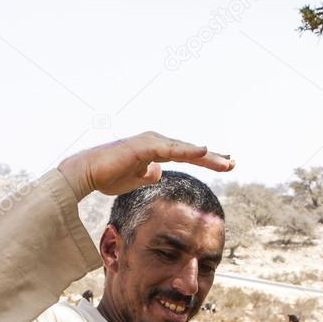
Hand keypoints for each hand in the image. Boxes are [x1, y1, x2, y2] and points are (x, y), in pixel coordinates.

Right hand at [58, 131, 234, 201]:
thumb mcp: (136, 180)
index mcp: (156, 149)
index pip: (186, 155)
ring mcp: (151, 142)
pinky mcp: (144, 147)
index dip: (206, 160)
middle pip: (190, 150)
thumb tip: (158, 173)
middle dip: (213, 157)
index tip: (225, 164)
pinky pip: (170, 149)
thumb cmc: (109, 176)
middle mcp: (156, 142)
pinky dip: (187, 150)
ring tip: (227, 162)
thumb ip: (148, 175)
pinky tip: (203, 150)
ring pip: (184, 149)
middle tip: (234, 163)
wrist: (88, 173)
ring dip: (206, 156)